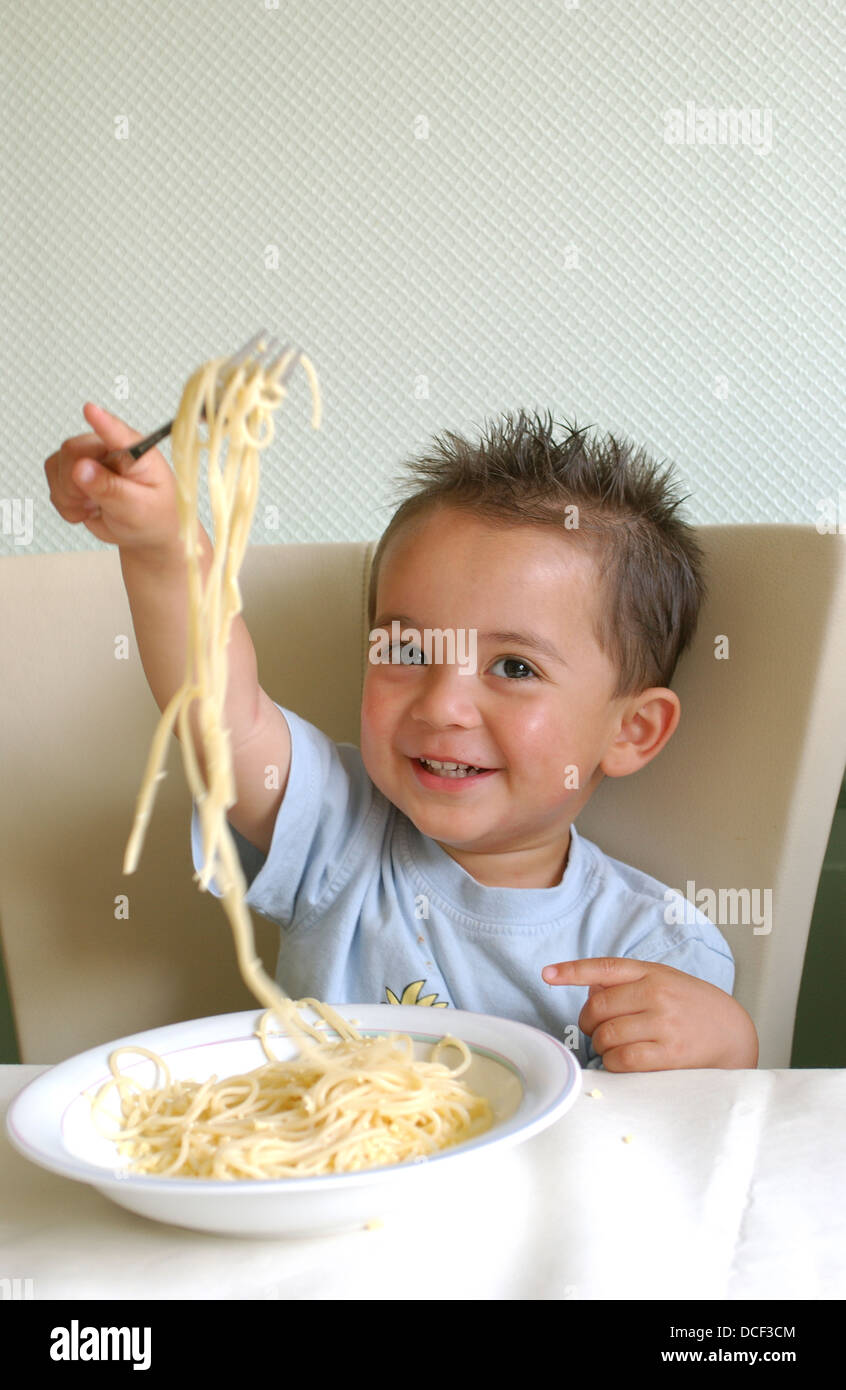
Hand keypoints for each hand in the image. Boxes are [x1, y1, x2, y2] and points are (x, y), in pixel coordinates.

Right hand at [44, 403, 180, 552]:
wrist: (145, 532)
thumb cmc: (154, 514)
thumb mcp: (140, 507)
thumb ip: (112, 489)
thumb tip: (82, 468)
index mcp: (135, 451)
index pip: (116, 432)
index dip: (101, 421)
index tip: (90, 409)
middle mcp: (108, 449)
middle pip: (72, 450)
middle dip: (76, 483)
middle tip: (95, 502)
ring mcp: (88, 459)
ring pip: (57, 467)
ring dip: (71, 497)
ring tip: (96, 506)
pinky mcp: (72, 474)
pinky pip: (53, 484)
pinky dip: (66, 505)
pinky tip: (87, 508)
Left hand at [542, 957, 758, 1070]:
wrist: (733, 1033)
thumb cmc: (691, 1007)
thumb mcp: (663, 981)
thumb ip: (627, 983)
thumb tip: (590, 991)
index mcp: (652, 972)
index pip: (605, 968)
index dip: (572, 971)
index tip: (547, 975)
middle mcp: (657, 994)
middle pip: (597, 1009)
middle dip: (588, 1023)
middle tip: (597, 1029)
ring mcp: (663, 1025)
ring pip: (607, 1036)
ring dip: (601, 1046)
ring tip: (612, 1046)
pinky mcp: (669, 1055)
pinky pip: (622, 1060)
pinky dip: (613, 1063)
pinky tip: (621, 1060)